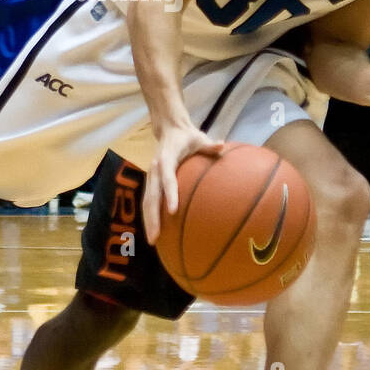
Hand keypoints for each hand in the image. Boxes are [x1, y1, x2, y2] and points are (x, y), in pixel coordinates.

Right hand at [143, 123, 222, 244]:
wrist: (168, 129)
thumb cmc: (187, 136)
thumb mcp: (199, 138)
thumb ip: (209, 145)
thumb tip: (222, 145)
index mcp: (166, 159)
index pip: (167, 178)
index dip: (169, 194)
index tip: (173, 210)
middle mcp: (155, 169)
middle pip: (152, 196)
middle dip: (153, 217)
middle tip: (156, 237)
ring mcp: (151, 176)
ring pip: (147, 201)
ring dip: (149, 221)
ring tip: (153, 240)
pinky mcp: (151, 181)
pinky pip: (149, 200)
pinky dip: (150, 216)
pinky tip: (155, 231)